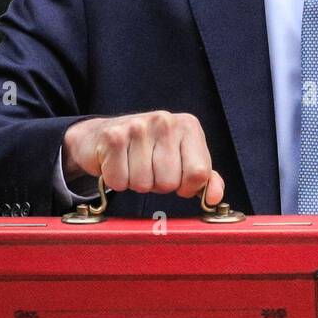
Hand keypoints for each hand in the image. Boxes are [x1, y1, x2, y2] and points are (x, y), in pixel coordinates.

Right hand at [62, 111, 224, 203]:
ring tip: (133, 165)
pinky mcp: (113, 137)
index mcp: (188, 125)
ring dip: (137, 183)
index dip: (187, 187)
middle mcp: (165, 121)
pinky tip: (118, 164)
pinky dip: (117, 181)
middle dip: (158, 185)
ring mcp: (138, 126)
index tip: (177, 179)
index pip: (199, 173)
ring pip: (144, 184)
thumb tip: (214, 197)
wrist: (103, 134)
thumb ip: (204, 178)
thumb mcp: (182, 159)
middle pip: (170, 182)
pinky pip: (120, 181)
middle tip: (150, 169)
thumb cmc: (148, 150)